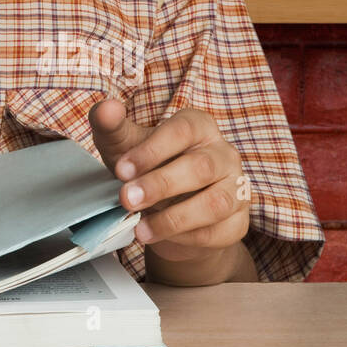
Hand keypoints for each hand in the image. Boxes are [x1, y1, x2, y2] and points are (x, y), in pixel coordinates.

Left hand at [88, 98, 249, 265]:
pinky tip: (159, 235)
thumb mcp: (123, 144)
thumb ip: (111, 125)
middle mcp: (224, 153)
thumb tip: (107, 108)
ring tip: (139, 228)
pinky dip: (186, 237)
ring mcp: (236, 188)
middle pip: (200, 167)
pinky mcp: (239, 222)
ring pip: (215, 204)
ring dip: (174, 219)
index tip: (121, 170)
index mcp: (199, 125)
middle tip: (126, 199)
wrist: (165, 209)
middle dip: (160, 185)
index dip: (151, 150)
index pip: (181, 131)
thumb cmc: (144, 167)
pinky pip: (218, 232)